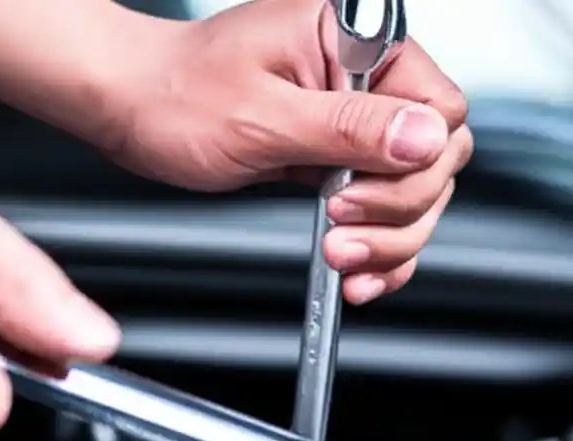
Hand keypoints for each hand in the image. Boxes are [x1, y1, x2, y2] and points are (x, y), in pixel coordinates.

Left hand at [109, 0, 472, 303]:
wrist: (133, 110)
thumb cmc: (177, 94)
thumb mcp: (262, 116)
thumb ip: (348, 126)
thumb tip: (423, 137)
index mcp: (354, 38)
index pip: (438, 104)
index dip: (413, 159)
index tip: (358, 187)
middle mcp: (364, 74)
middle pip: (437, 154)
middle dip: (398, 207)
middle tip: (343, 227)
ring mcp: (354, 117)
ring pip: (416, 189)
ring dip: (388, 236)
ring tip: (341, 255)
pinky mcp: (339, 154)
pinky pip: (383, 205)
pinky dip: (378, 244)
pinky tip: (358, 269)